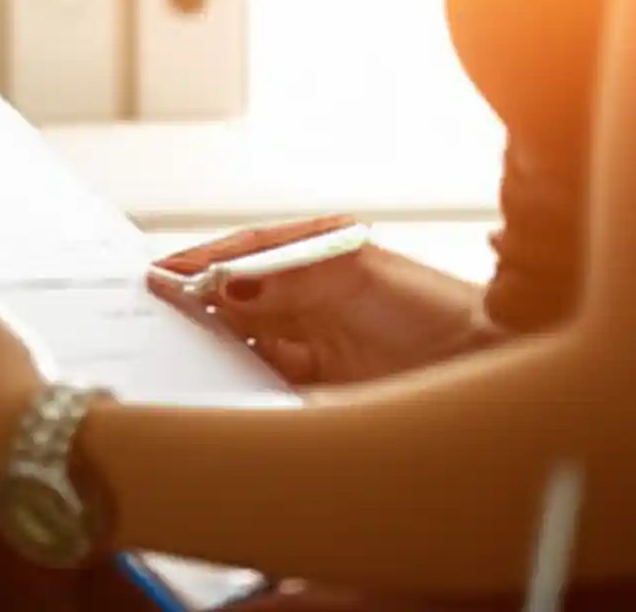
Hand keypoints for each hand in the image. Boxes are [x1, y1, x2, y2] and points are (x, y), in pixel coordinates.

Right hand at [149, 217, 501, 386]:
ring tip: (172, 342)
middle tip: (152, 309)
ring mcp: (311, 337)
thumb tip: (226, 284)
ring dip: (210, 337)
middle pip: (237, 295)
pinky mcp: (316, 381)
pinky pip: (262, 374)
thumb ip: (286, 280)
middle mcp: (310, 293)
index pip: (247, 253)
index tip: (162, 272)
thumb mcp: (355, 276)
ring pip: (243, 335)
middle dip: (195, 299)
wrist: (483, 363)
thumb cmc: (432, 307)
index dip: (203, 261)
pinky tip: (212, 376)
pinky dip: (235, 374)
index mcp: (320, 253)